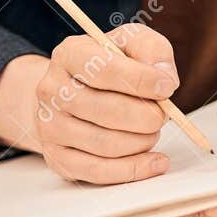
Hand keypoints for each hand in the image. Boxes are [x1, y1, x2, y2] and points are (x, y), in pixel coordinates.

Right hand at [0, 24, 179, 183]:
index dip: (142, 81)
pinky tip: (154, 161)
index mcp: (69, 54)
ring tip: (152, 133)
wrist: (69, 95)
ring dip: (142, 142)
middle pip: (107, 111)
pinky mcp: (56, 157)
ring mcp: (49, 126)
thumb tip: (165, 79)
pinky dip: (133, 169)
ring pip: (105, 144)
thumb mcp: (130, 45)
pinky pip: (98, 171)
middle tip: (162, 116)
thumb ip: (151, 50)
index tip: (167, 88)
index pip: (104, 69)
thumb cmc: (108, 68)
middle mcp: (52, 90)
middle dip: (147, 116)